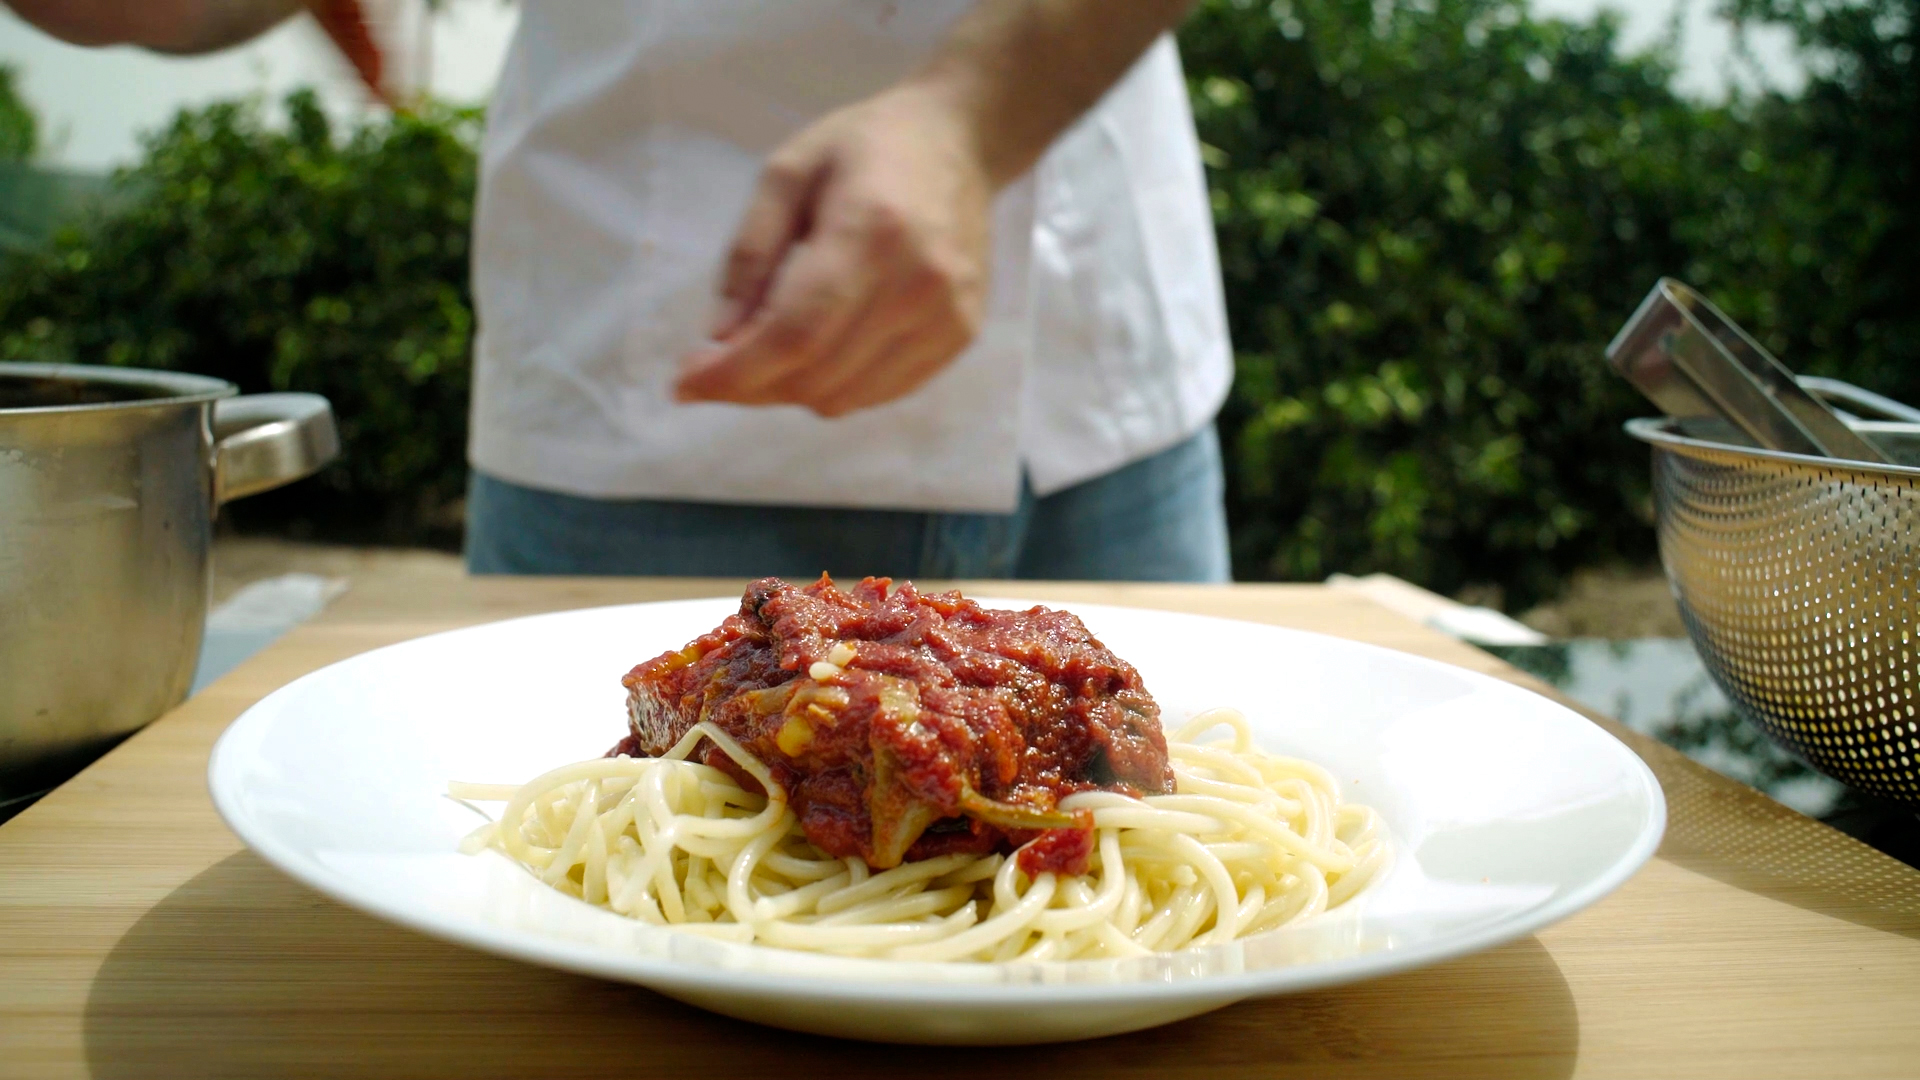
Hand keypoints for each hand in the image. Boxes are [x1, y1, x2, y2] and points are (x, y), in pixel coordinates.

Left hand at [674, 82, 993, 417]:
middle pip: (816, 375)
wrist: (958, 140)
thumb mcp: (786, 172)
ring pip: (845, 397)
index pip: (796, 334)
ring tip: (764, 356)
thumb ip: (749, 253)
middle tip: (713, 366)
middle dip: (750, 384)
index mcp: (870, 231)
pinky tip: (814, 356)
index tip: (685, 384)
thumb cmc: (864, 146)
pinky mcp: (961, 335)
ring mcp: (947, 316)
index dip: (735, 373)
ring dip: (789, 391)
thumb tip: (718, 337)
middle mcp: (918, 284)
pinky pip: (880, 394)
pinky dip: (834, 389)